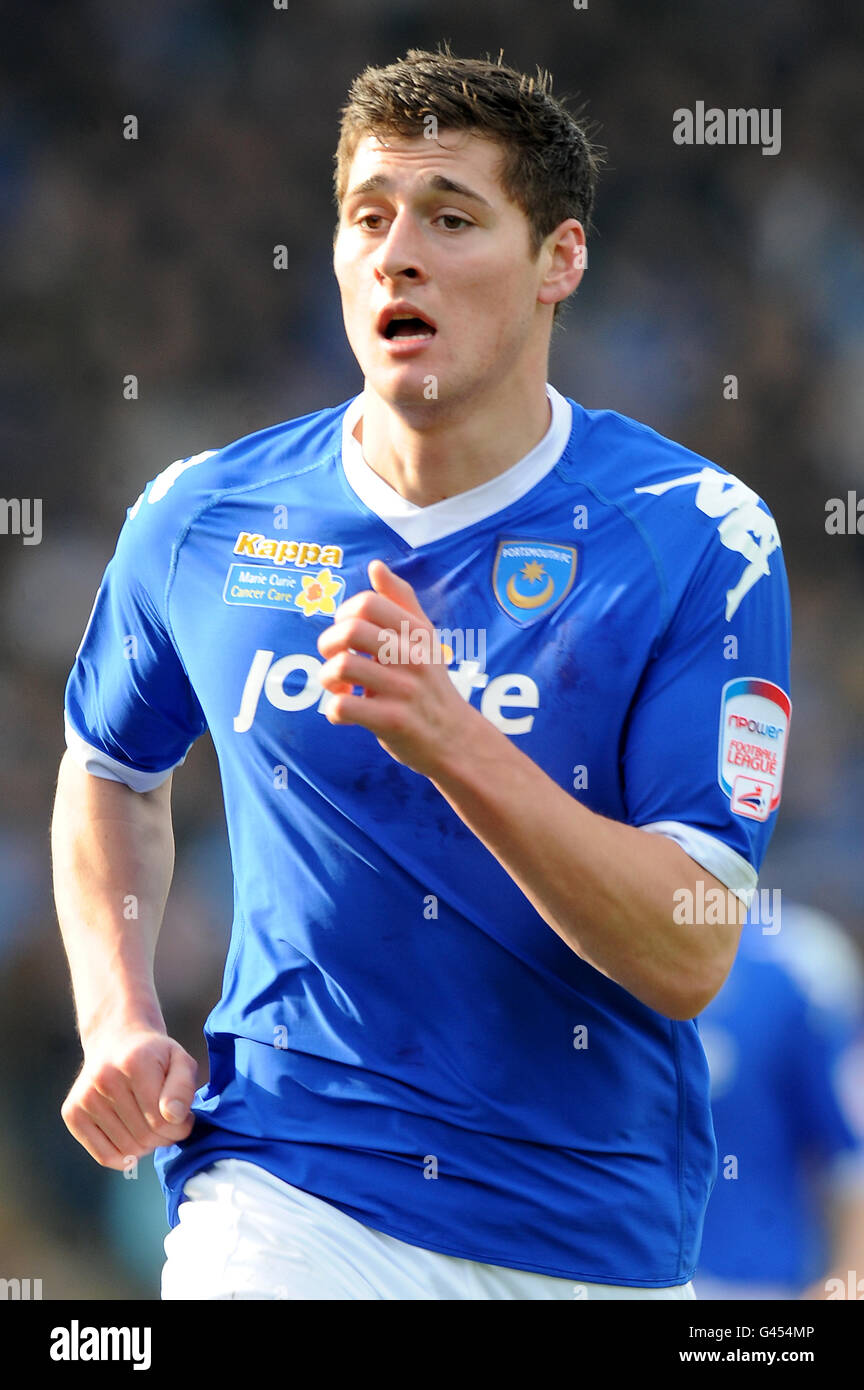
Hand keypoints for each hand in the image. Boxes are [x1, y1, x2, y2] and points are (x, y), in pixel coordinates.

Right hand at [61, 1026, 197, 1169]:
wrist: (116, 1041)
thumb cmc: (154, 1057)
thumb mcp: (180, 1061)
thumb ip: (183, 1087)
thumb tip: (173, 1116)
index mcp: (134, 1063)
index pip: (162, 1119)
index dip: (180, 1126)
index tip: (184, 1117)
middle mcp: (104, 1079)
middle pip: (144, 1136)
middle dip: (165, 1137)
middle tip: (168, 1124)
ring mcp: (85, 1097)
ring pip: (127, 1150)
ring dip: (147, 1147)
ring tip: (151, 1126)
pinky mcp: (72, 1113)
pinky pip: (105, 1156)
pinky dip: (125, 1157)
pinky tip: (133, 1137)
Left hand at [316, 559, 478, 776]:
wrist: (455, 739)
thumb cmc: (430, 686)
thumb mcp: (425, 640)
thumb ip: (400, 602)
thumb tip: (376, 566)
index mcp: (416, 633)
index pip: (367, 603)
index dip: (343, 615)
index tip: (347, 634)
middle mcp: (413, 657)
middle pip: (351, 630)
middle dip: (328, 644)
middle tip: (336, 659)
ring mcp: (404, 690)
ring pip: (342, 667)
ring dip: (328, 678)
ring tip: (340, 687)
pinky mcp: (393, 721)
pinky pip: (343, 707)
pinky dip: (334, 710)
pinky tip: (346, 711)